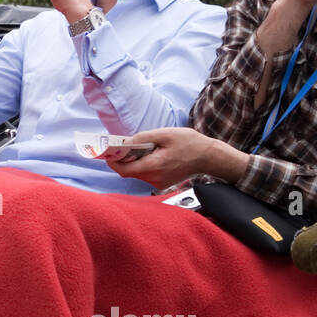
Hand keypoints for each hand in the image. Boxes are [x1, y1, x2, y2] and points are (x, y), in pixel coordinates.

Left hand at [104, 127, 245, 190]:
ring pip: (136, 173)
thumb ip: (142, 138)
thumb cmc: (189, 143)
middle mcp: (154, 178)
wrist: (208, 157)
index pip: (123, 169)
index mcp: (154, 166)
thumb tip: (124, 143)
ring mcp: (158, 183)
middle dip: (122, 159)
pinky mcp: (162, 183)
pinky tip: (151, 154)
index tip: (108, 151)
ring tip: (141, 147)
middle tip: (122, 145)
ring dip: (133, 161)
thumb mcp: (164, 134)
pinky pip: (145, 174)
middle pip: (128, 172)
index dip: (112, 161)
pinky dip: (142, 164)